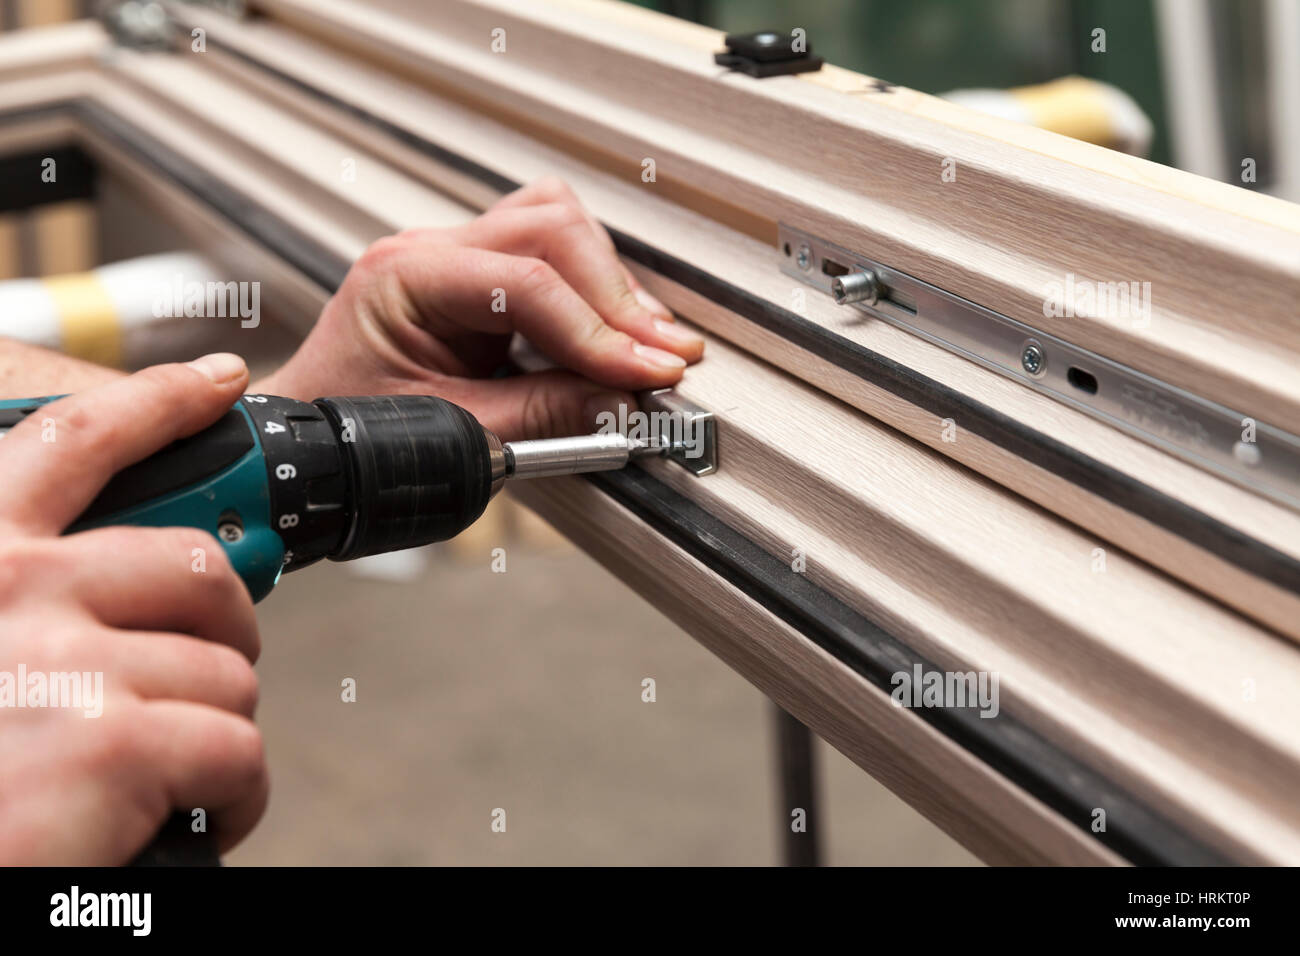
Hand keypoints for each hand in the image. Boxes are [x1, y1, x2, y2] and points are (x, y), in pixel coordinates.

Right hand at [0, 354, 266, 863]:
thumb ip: (20, 606)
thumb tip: (106, 598)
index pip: (69, 442)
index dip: (155, 402)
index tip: (215, 379)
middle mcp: (8, 591)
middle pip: (196, 568)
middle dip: (222, 630)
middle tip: (200, 680)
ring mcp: (62, 662)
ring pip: (225, 672)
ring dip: (215, 730)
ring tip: (168, 777)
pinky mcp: (112, 741)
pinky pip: (237, 750)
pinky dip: (237, 795)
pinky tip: (194, 819)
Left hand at [258, 177, 704, 440]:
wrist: (310, 449)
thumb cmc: (352, 439)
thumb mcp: (452, 437)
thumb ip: (542, 415)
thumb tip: (622, 402)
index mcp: (406, 278)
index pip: (529, 284)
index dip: (600, 332)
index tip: (649, 373)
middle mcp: (429, 251)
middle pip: (551, 228)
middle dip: (616, 297)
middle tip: (663, 358)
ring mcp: (452, 257)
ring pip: (555, 225)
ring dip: (609, 283)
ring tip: (647, 343)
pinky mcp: (475, 279)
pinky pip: (548, 255)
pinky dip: (590, 290)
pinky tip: (616, 333)